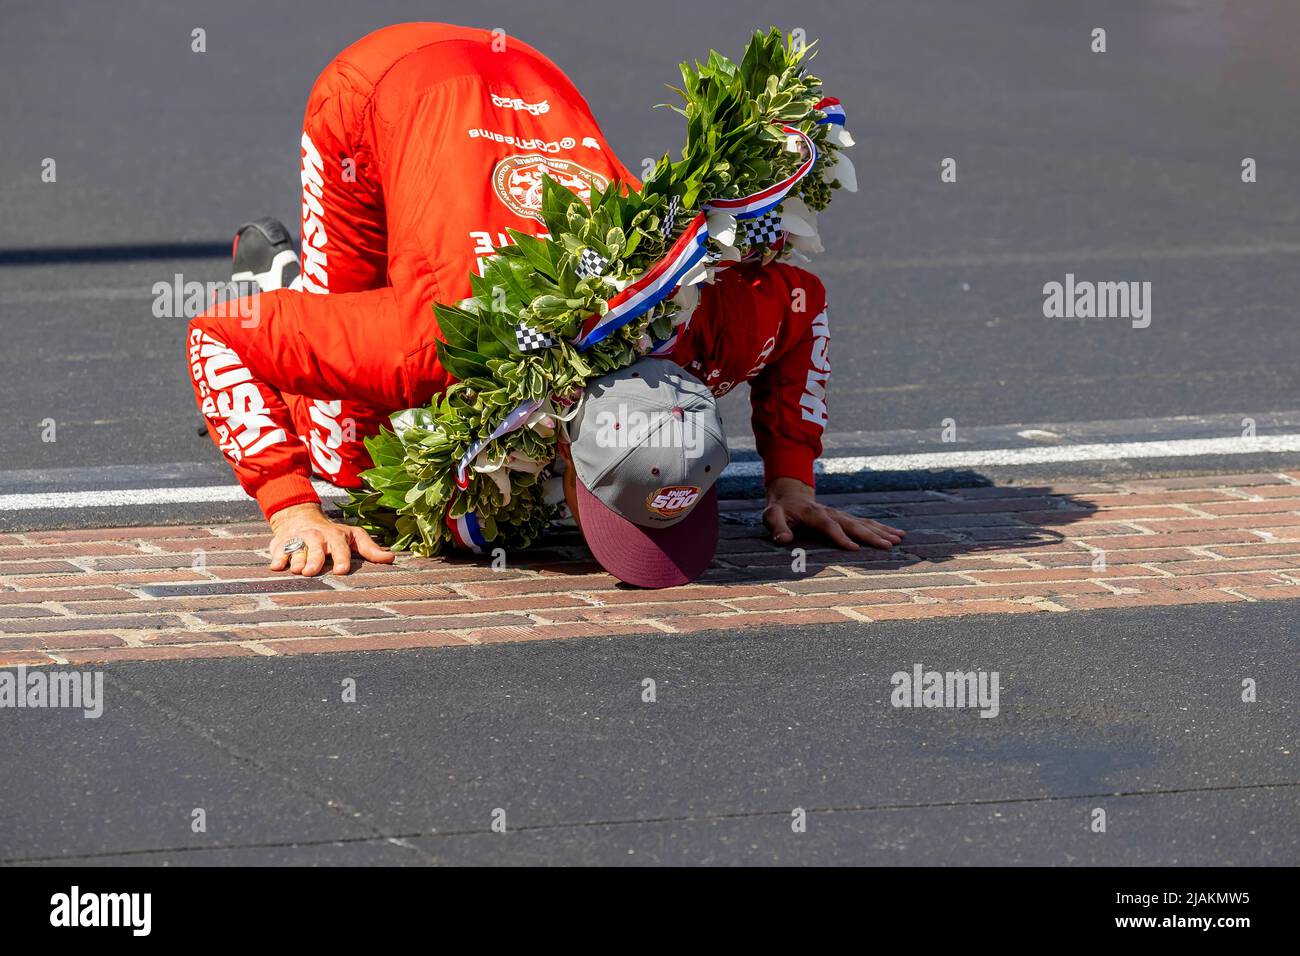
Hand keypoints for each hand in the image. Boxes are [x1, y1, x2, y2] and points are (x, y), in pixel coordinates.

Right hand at [267, 502, 394, 575]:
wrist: (300, 518)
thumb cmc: (332, 534)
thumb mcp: (353, 537)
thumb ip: (370, 549)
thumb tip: (391, 558)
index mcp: (335, 537)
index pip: (340, 548)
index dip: (342, 558)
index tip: (342, 570)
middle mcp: (316, 537)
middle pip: (316, 550)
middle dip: (314, 560)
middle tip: (311, 572)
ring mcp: (298, 540)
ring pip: (297, 551)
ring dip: (297, 560)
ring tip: (297, 569)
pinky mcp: (281, 544)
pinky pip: (278, 552)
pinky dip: (277, 558)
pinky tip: (276, 566)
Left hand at [763, 477, 904, 550]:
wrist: (790, 494)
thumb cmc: (780, 510)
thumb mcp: (771, 516)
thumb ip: (776, 527)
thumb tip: (783, 540)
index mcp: (813, 513)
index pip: (828, 525)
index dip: (840, 536)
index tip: (853, 549)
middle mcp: (831, 512)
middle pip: (852, 523)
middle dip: (870, 535)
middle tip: (887, 545)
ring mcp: (840, 514)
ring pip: (863, 522)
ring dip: (881, 531)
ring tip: (899, 539)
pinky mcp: (845, 517)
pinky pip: (865, 522)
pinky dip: (881, 528)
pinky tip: (897, 535)